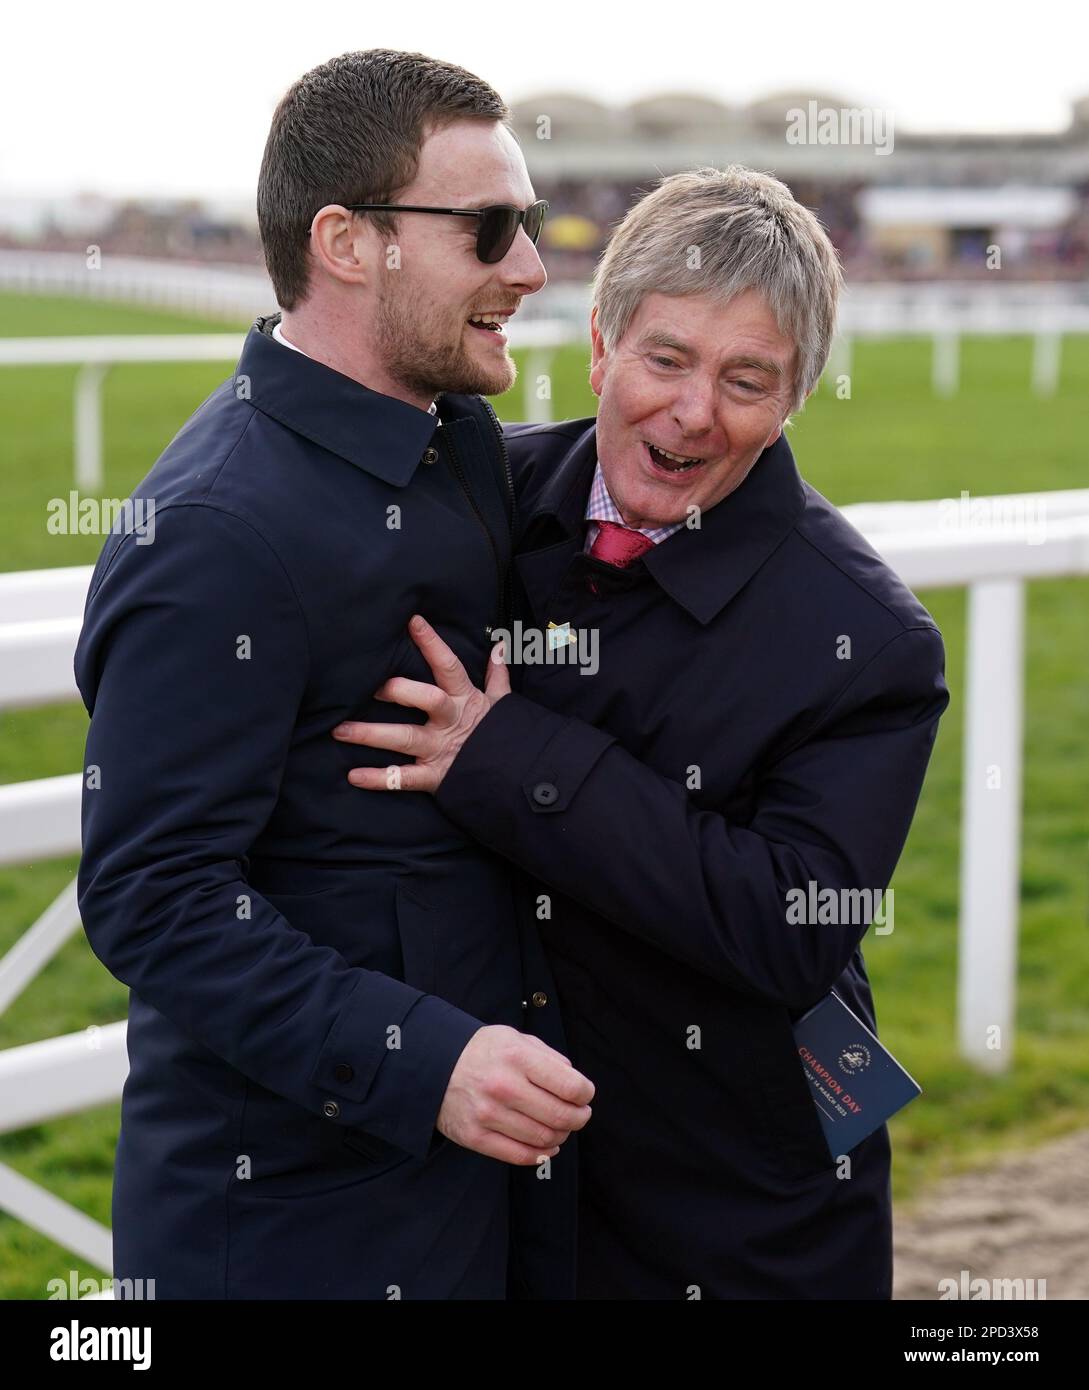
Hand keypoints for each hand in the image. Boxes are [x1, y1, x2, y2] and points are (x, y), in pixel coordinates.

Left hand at [332, 614, 508, 792]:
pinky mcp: (435, 777)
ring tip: (339, 730)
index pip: (449, 666)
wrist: (520, 778)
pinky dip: (379, 779)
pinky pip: (403, 779)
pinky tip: (353, 776)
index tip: (413, 622)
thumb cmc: (504, 736)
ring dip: (371, 734)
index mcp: (465, 700)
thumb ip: (497, 675)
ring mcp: (440, 750)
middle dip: (398, 691)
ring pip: (404, 739)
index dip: (432, 644)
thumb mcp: (502, 704)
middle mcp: (450, 721)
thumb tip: (499, 645)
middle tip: (368, 686)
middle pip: (425, 699)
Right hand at [437, 1025, 593, 1165]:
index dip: (586, 1094)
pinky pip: (519, 1156)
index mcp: (517, 1057)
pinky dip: (541, 1155)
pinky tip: (547, 1146)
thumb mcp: (515, 1038)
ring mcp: (488, 1114)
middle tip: (580, 1114)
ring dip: (561, 1136)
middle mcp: (503, 1086)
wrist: (433, 1065)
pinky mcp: (475, 1137)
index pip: (570, 1086)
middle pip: (560, 1116)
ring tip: (561, 1127)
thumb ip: (548, 1057)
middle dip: (579, 1118)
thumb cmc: (482, 1051)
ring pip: (543, 1139)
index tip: (585, 1095)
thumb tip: (575, 1081)